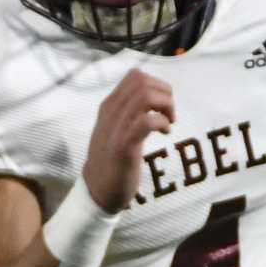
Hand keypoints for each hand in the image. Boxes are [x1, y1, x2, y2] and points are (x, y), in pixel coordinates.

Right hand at [81, 68, 174, 212]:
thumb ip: (128, 111)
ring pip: (145, 96)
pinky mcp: (123, 146)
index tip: (162, 106)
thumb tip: (153, 97)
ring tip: (168, 122)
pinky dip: (162, 123)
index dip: (157, 85)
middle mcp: (111, 113)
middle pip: (142, 80)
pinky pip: (147, 121)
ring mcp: (116, 128)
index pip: (134, 76)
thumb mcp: (115, 128)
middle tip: (168, 114)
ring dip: (165, 106)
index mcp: (109, 106)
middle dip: (164, 93)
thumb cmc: (111, 160)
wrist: (96, 190)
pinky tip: (165, 133)